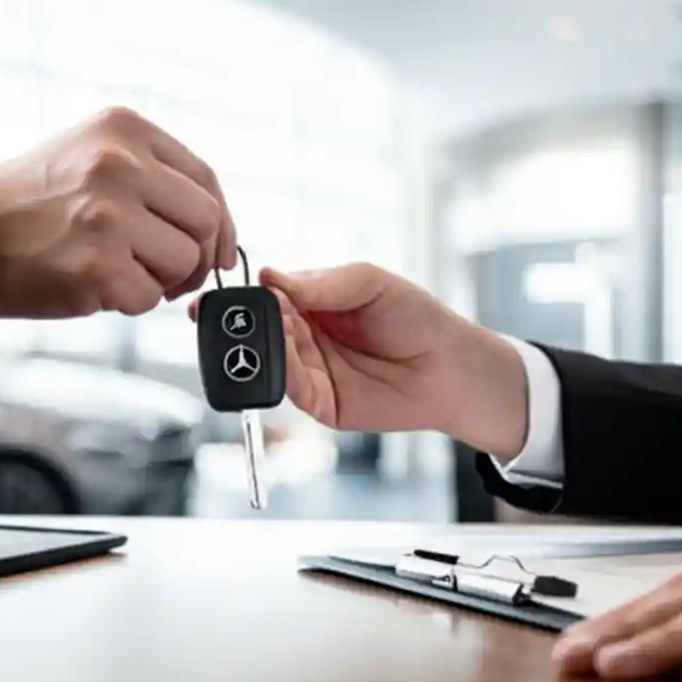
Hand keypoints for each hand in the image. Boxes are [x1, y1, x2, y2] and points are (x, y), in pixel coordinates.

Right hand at [0, 106, 235, 318]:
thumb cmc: (25, 206)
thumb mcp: (87, 154)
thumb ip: (149, 173)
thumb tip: (216, 226)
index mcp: (123, 129)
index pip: (205, 178)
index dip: (220, 222)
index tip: (217, 248)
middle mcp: (120, 164)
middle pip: (205, 221)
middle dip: (196, 257)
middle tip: (169, 274)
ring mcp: (109, 215)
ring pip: (183, 262)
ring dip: (160, 281)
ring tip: (119, 274)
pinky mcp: (98, 265)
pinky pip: (148, 298)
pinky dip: (128, 303)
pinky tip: (93, 287)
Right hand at [191, 262, 528, 458]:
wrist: (453, 368)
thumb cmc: (418, 319)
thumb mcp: (371, 282)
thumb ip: (322, 282)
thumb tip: (271, 279)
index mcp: (310, 302)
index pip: (265, 296)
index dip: (245, 294)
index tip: (228, 290)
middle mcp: (304, 336)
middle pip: (257, 329)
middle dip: (241, 322)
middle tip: (235, 312)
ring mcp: (309, 370)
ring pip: (268, 359)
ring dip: (259, 345)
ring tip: (266, 328)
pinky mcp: (320, 402)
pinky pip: (290, 388)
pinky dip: (281, 372)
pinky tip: (285, 353)